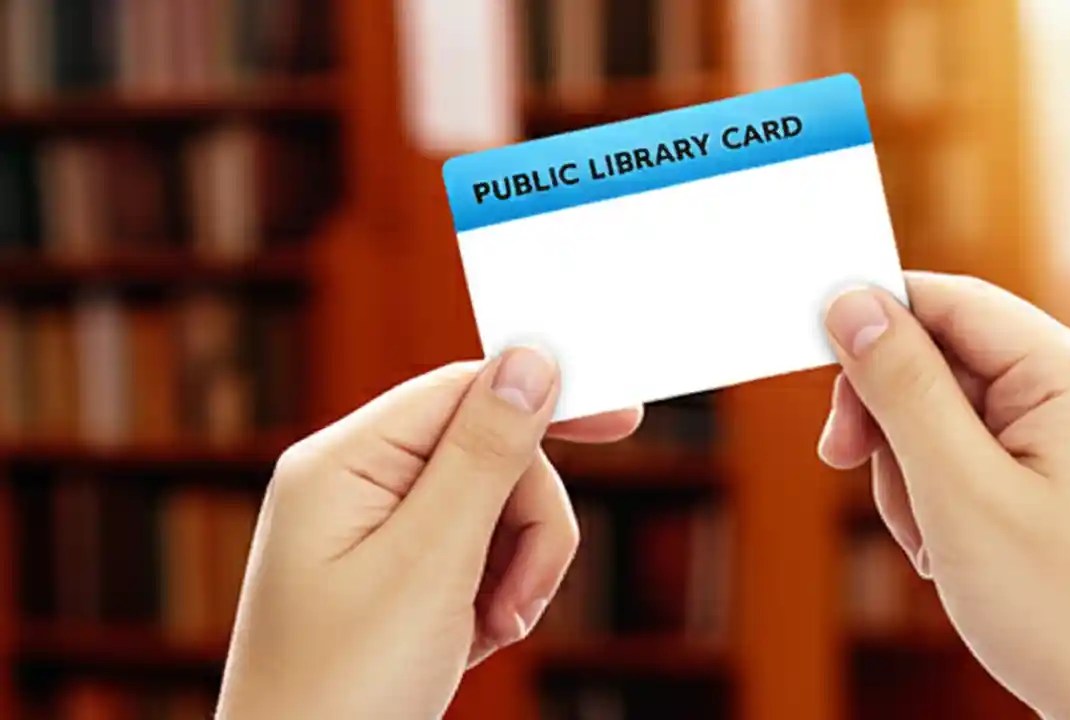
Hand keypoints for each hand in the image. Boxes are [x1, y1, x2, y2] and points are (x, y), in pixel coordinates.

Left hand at [216, 349, 639, 719]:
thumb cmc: (344, 689)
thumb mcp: (429, 563)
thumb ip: (484, 454)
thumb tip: (531, 359)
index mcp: (341, 463)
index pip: (462, 391)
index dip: (543, 399)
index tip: (625, 418)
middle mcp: (353, 485)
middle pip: (489, 455)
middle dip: (524, 526)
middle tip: (517, 601)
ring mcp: (372, 532)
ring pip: (494, 509)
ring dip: (515, 570)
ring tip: (492, 630)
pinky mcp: (394, 575)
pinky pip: (477, 554)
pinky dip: (496, 596)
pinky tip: (472, 641)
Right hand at [817, 273, 1069, 719]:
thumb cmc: (1059, 609)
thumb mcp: (959, 492)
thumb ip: (902, 388)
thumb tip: (850, 302)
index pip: (952, 302)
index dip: (876, 319)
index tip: (813, 359)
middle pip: (940, 359)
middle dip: (889, 417)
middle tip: (845, 461)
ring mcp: (1066, 438)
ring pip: (941, 414)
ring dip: (909, 471)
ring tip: (931, 538)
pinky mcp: (1049, 477)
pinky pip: (964, 457)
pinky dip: (935, 497)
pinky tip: (947, 549)